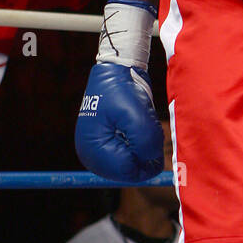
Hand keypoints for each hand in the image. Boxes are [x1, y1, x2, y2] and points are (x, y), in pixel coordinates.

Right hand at [75, 0, 162, 182]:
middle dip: (144, 154)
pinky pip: (129, 156)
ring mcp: (97, 152)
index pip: (127, 171)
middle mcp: (91, 155)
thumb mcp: (137, 115)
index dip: (147, 159)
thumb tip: (152, 162)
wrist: (115, 72)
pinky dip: (138, 145)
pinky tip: (134, 127)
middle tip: (146, 127)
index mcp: (93, 148)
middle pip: (129, 171)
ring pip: (132, 164)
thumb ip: (146, 142)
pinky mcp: (104, 147)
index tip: (151, 134)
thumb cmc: (123, 90)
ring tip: (138, 124)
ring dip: (142, 149)